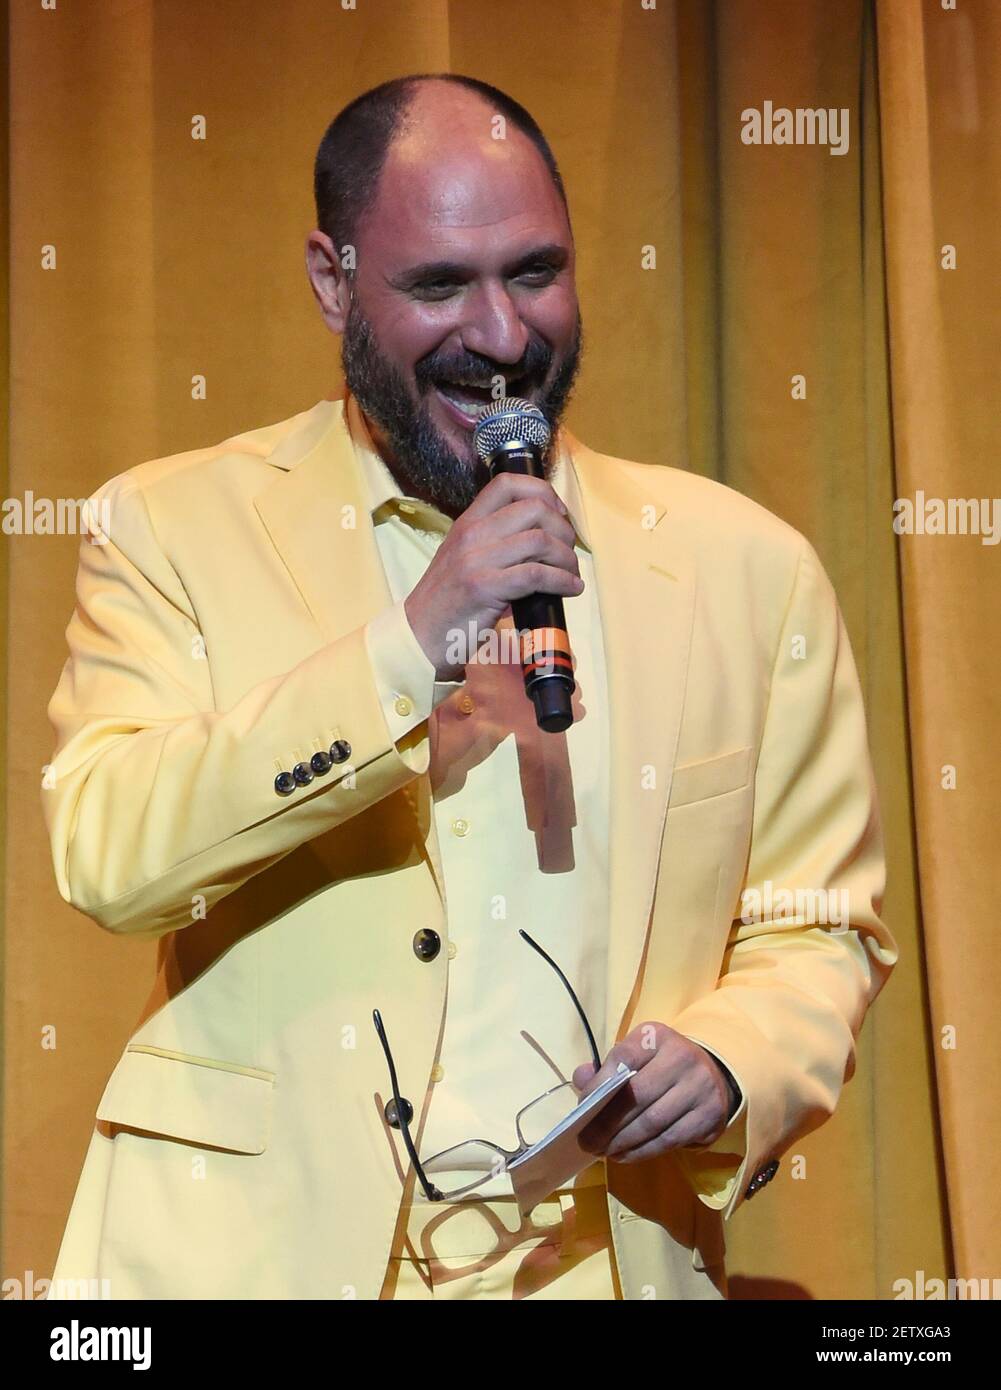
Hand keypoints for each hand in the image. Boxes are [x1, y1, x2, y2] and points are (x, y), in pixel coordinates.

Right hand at [403, 471, 582, 680]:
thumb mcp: (463, 560)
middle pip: (534, 509)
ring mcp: (476, 560)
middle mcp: (471, 534)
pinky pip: (536, 575)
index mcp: (466, 523)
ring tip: (571, 574)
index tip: (559, 514)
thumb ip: (494, 545)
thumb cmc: (446, 603)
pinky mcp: (485, 588)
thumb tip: (542, 542)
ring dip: (566, 558)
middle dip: (563, 530)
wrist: (418, 636)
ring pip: (540, 540)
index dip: (543, 492)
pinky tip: (571, 589)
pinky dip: (562, 581)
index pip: (507, 484)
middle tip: (568, 552)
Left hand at [572, 1022, 736, 1163]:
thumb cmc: (660, 1065)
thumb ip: (606, 1068)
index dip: (600, 1084)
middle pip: (638, 1096)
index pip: (624, 1058)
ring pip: (653, 1122)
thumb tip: (581, 1080)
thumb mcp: (635, 1055)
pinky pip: (669, 1140)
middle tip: (587, 1142)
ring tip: (603, 1151)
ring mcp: (700, 1087)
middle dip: (607, 1123)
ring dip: (623, 1142)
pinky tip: (625, 1155)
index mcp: (657, 1037)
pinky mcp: (709, 1116)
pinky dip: (642, 1151)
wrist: (710, 1074)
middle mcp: (683, 1057)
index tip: (583, 1105)